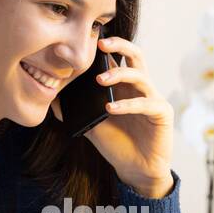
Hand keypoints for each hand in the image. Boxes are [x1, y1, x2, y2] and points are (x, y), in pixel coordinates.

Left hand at [61, 36, 175, 197]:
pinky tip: (110, 108)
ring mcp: (152, 98)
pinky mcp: (162, 113)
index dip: (103, 47)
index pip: (116, 58)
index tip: (85, 42)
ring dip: (119, 74)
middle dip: (118, 45)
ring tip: (99, 80)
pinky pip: (145, 103)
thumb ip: (76, 110)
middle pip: (135, 54)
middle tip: (100, 44)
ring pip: (140, 75)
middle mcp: (139, 87)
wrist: (136, 170)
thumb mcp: (92, 125)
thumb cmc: (117, 144)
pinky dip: (127, 104)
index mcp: (124, 86)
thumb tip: (51, 97)